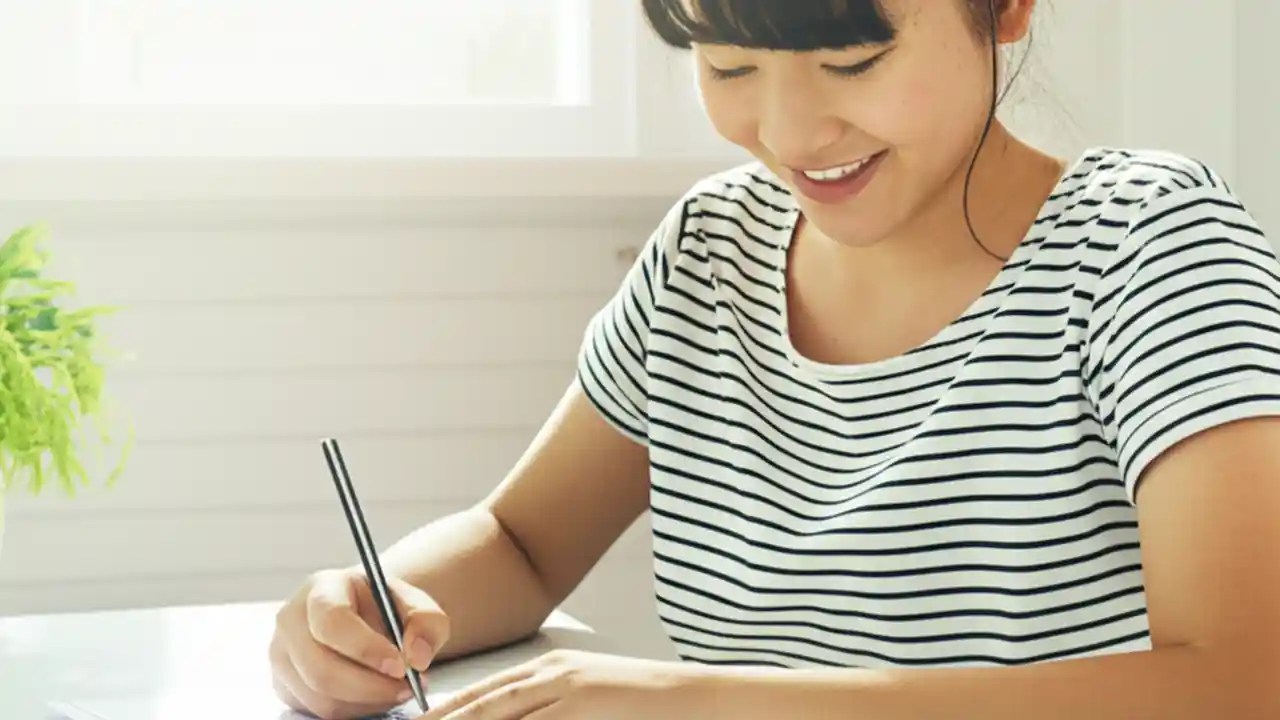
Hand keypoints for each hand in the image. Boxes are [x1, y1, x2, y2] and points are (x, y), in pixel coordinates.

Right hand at [270, 567, 450, 719]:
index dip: (365, 649)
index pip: (332, 621)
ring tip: (399, 690)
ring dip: (367, 702)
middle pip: (321, 669)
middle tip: (407, 688)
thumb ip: (427, 622)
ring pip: (321, 697)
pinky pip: (319, 711)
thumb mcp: (415, 604)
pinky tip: (377, 696)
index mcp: (322, 589)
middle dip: (371, 687)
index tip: (401, 666)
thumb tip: (417, 657)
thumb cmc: (386, 608)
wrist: (362, 615)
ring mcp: (282, 656)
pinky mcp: (285, 686)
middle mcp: (291, 621)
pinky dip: (355, 710)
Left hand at [418, 650, 702, 719]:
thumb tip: (516, 715)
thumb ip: (549, 707)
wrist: (691, 697)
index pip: (486, 691)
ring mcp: (567, 692)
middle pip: (485, 703)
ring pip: (501, 715)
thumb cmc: (641, 705)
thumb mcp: (587, 697)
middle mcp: (553, 674)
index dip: (449, 709)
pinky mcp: (582, 709)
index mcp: (551, 668)